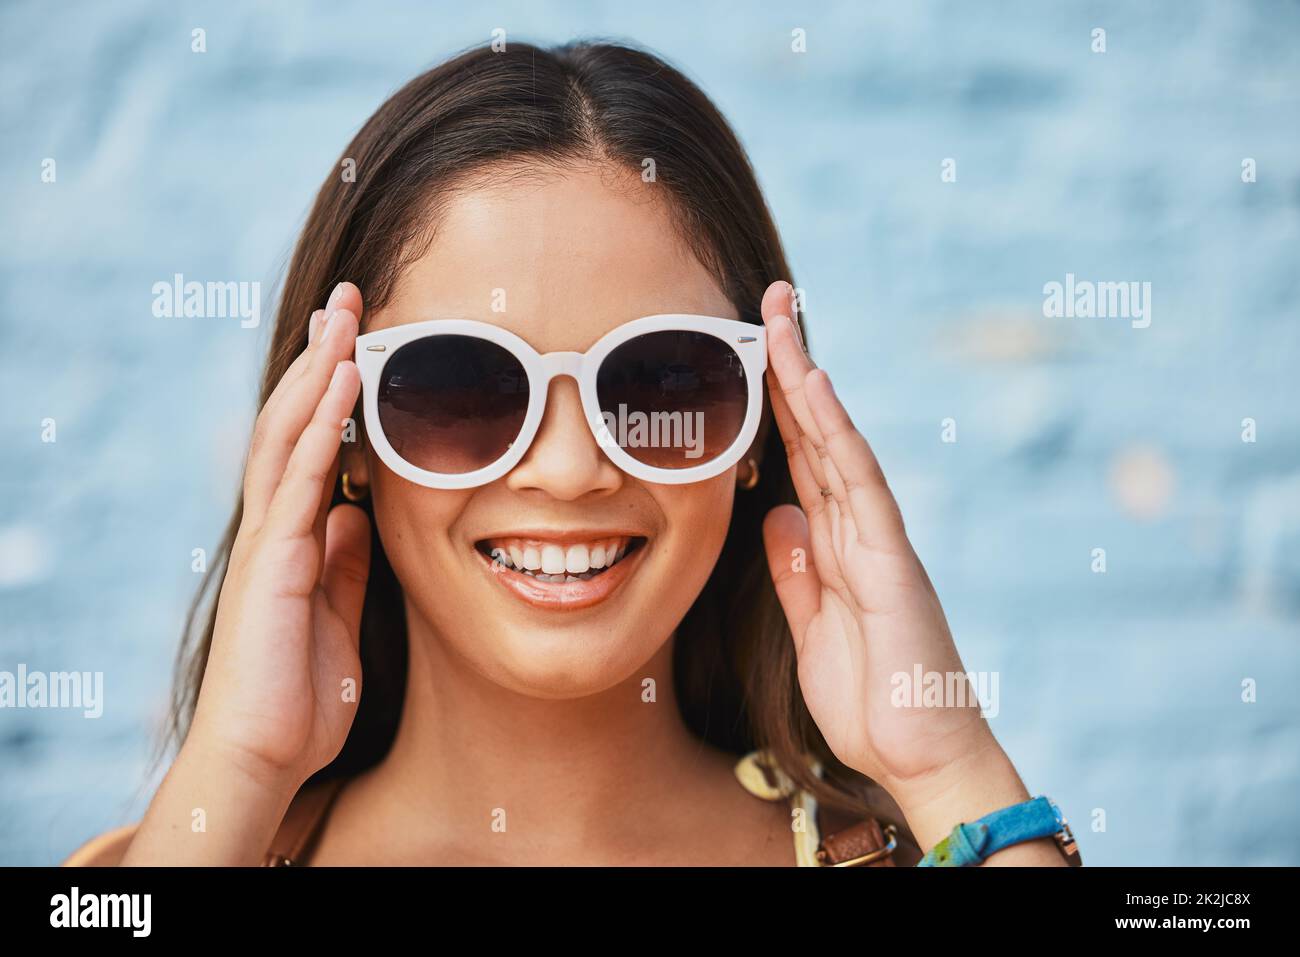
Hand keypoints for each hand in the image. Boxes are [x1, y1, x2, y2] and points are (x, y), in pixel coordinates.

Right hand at [186, 282, 369, 796]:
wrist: (263, 757)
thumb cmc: (297, 696)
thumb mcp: (339, 615)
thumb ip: (345, 564)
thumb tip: (359, 514)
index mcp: (293, 538)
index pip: (310, 445)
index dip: (331, 391)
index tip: (358, 341)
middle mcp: (273, 528)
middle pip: (293, 424)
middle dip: (321, 358)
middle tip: (349, 298)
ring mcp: (267, 542)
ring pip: (289, 437)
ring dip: (318, 372)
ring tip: (345, 315)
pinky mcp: (271, 564)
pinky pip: (299, 480)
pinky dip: (321, 428)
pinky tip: (342, 385)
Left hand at [758, 281, 996, 798]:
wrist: (922, 755)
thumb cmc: (872, 698)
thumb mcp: (811, 629)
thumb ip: (796, 572)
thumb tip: (778, 515)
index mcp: (837, 545)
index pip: (800, 459)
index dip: (774, 404)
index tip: (747, 352)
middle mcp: (859, 529)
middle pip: (818, 434)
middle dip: (789, 368)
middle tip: (766, 303)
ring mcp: (878, 540)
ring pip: (837, 441)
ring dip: (806, 379)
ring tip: (778, 319)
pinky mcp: (892, 561)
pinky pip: (860, 483)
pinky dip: (837, 432)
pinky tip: (813, 386)